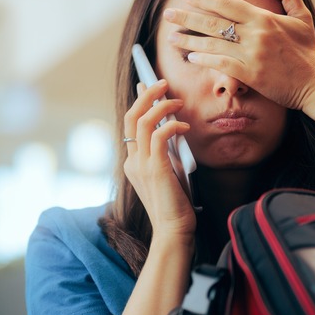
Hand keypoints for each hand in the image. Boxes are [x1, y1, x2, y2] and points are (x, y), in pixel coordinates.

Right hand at [123, 80, 196, 238]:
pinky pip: (159, 135)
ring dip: (161, 106)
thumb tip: (173, 128)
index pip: (130, 124)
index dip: (138, 102)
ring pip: (143, 122)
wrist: (173, 231)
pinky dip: (173, 126)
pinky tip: (185, 127)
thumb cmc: (175, 205)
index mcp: (132, 162)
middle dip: (147, 95)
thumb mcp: (168, 172)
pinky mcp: (155, 169)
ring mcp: (141, 165)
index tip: (147, 86)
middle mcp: (132, 161)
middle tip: (163, 83)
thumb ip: (165, 152)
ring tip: (177, 101)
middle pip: (131, 116)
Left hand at [163, 0, 314, 109]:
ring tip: (172, 38)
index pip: (227, 4)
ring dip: (189, 40)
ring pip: (213, 44)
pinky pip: (221, 64)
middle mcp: (255, 34)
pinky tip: (192, 57)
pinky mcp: (250, 74)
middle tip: (168, 15)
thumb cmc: (307, 52)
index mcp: (264, 18)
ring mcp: (252, 54)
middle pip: (213, 22)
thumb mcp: (302, 17)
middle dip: (187, 17)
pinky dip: (205, 59)